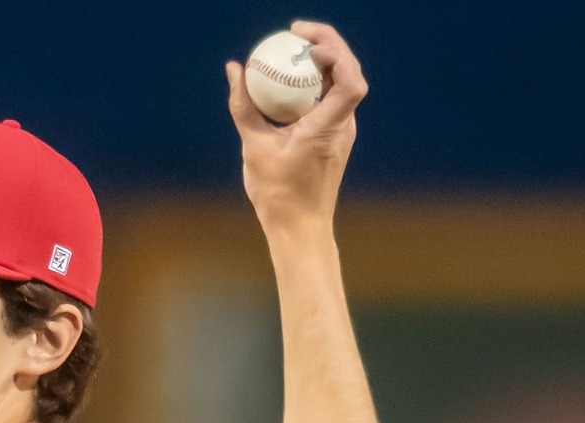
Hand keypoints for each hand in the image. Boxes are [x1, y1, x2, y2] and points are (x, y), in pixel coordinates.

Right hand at [226, 20, 368, 231]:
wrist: (300, 229)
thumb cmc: (278, 195)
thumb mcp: (253, 147)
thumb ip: (243, 106)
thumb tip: (234, 69)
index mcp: (328, 129)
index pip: (351, 81)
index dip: (336, 53)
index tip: (306, 44)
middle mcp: (343, 126)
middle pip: (349, 71)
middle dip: (327, 43)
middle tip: (294, 32)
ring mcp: (342, 130)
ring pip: (343, 82)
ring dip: (323, 60)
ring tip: (292, 48)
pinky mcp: (335, 135)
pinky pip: (331, 97)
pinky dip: (315, 81)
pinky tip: (291, 79)